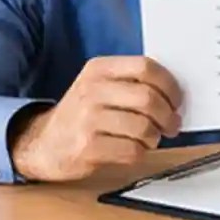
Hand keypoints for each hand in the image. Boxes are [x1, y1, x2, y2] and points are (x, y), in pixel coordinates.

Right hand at [10, 56, 181, 180]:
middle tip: (172, 124)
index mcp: (98, 68)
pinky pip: (132, 150)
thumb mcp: (98, 85)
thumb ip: (129, 81)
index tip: (176, 99)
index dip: (169, 85)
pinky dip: (141, 152)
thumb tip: (173, 93)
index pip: (145, 67)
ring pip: (143, 127)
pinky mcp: (88, 147)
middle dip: (168, 115)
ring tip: (150, 138)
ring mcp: (88, 119)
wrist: (43, 143)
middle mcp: (92, 90)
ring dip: (155, 136)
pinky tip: (134, 149)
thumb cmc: (80, 114)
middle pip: (148, 98)